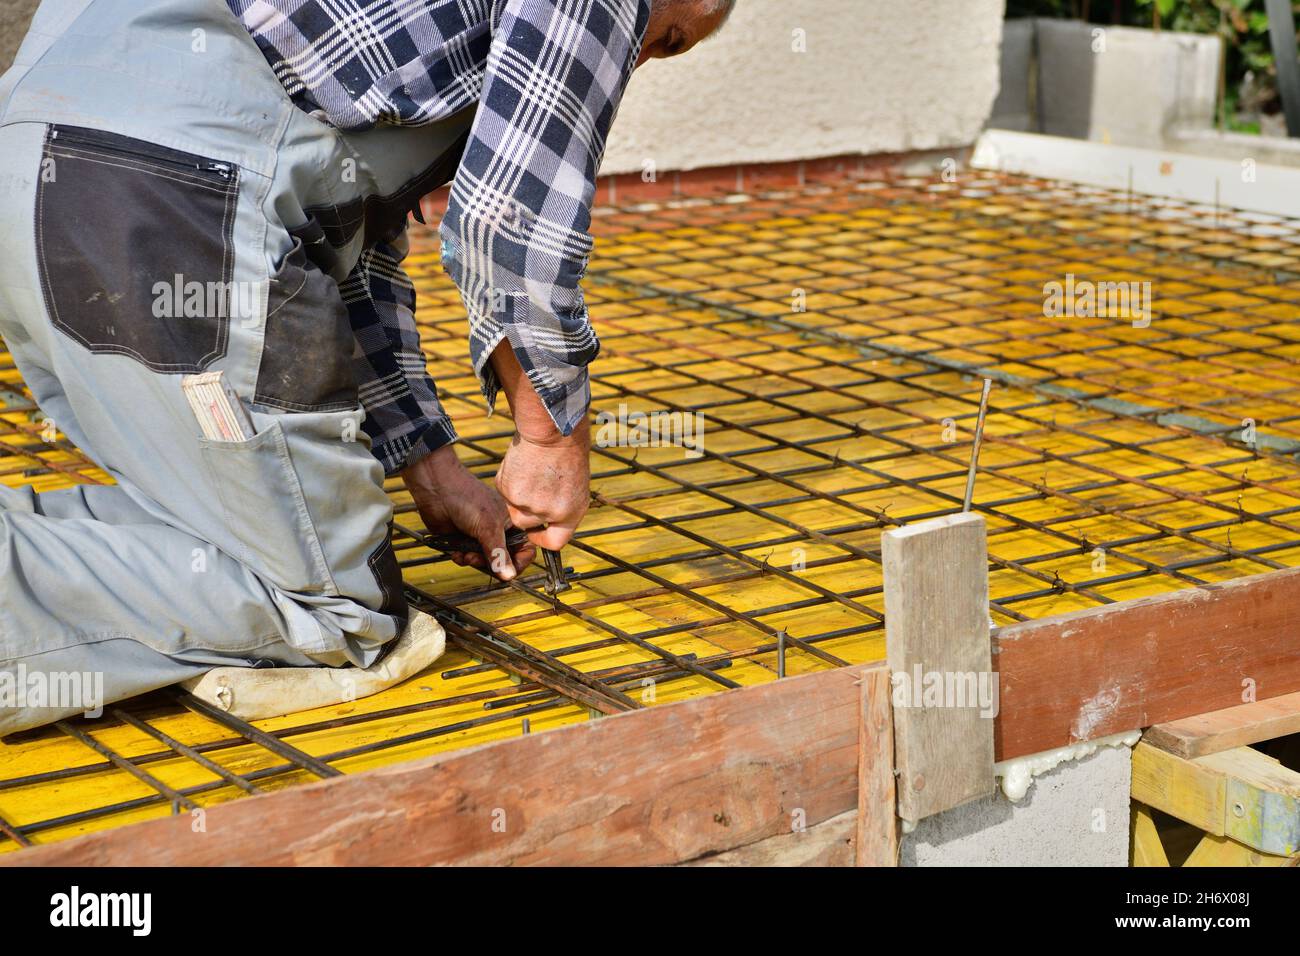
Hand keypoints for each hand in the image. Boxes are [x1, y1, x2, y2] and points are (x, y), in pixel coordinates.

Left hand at [401, 444, 534, 578]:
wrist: (436, 489)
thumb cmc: (466, 497)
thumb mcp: (487, 527)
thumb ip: (498, 553)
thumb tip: (509, 576)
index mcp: (511, 524)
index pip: (525, 550)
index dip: (518, 562)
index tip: (507, 570)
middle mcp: (498, 531)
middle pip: (503, 560)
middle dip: (490, 563)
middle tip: (478, 558)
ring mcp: (480, 536)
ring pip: (484, 562)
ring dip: (474, 561)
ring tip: (466, 553)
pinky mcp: (463, 540)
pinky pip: (467, 558)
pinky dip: (462, 558)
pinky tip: (456, 551)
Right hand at [495, 418, 589, 549]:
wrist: (552, 429)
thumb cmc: (568, 453)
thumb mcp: (575, 487)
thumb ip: (561, 508)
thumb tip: (547, 522)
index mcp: (570, 514)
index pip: (554, 542)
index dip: (541, 538)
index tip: (536, 531)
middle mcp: (548, 512)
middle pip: (524, 523)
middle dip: (524, 510)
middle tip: (529, 489)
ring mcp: (525, 502)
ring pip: (512, 506)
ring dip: (516, 494)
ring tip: (529, 472)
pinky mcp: (507, 488)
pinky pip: (503, 490)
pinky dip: (509, 479)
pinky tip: (520, 464)